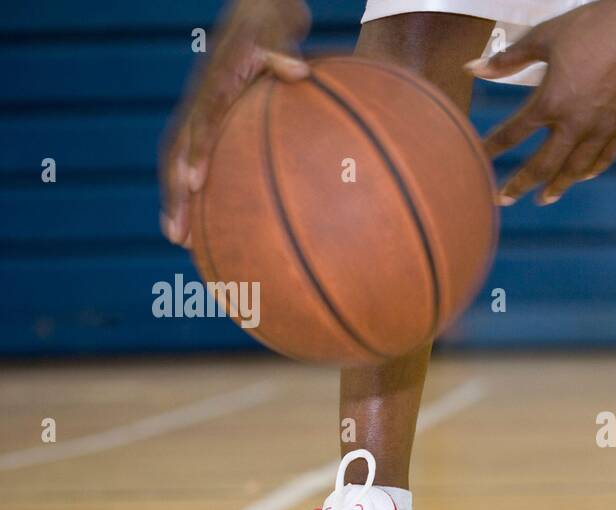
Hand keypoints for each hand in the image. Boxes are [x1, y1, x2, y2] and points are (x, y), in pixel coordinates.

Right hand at [159, 0, 310, 246]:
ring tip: (178, 240)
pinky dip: (192, 190)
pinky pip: (193, 159)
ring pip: (177, 160)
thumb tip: (299, 71)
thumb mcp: (280, 32)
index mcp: (216, 83)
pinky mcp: (205, 121)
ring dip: (175, 200)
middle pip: (177, 151)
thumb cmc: (271, 26)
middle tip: (175, 232)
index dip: (196, 150)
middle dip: (174, 193)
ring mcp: (198, 112)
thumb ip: (284, 53)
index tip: (195, 181)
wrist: (254, 15)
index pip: (201, 120)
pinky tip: (202, 224)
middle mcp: (199, 101)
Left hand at [468, 0, 615, 204]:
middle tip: (503, 199)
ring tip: (544, 199)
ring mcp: (603, 127)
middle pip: (542, 164)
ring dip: (557, 186)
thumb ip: (508, 59)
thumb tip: (473, 69)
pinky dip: (591, 170)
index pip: (513, 132)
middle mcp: (576, 122)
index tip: (478, 159)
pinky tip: (582, 176)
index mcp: (552, 101)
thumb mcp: (544, 38)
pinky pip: (606, 156)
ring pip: (576, 168)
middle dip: (520, 184)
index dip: (493, 148)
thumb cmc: (592, 25)